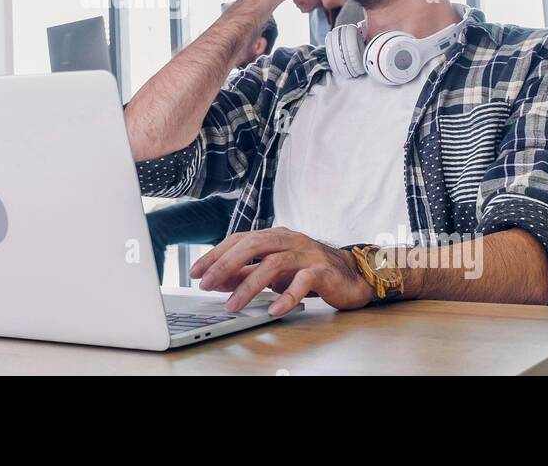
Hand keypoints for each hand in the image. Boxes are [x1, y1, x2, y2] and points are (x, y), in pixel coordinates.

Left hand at [191, 227, 373, 316]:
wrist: (352, 275)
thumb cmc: (309, 270)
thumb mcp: (274, 271)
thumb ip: (246, 272)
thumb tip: (215, 280)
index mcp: (275, 236)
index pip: (239, 240)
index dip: (216, 254)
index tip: (195, 271)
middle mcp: (289, 239)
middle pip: (252, 245)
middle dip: (225, 265)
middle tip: (205, 285)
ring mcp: (307, 253)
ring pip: (273, 264)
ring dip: (248, 285)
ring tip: (232, 305)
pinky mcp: (323, 271)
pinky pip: (302, 282)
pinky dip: (286, 296)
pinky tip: (273, 310)